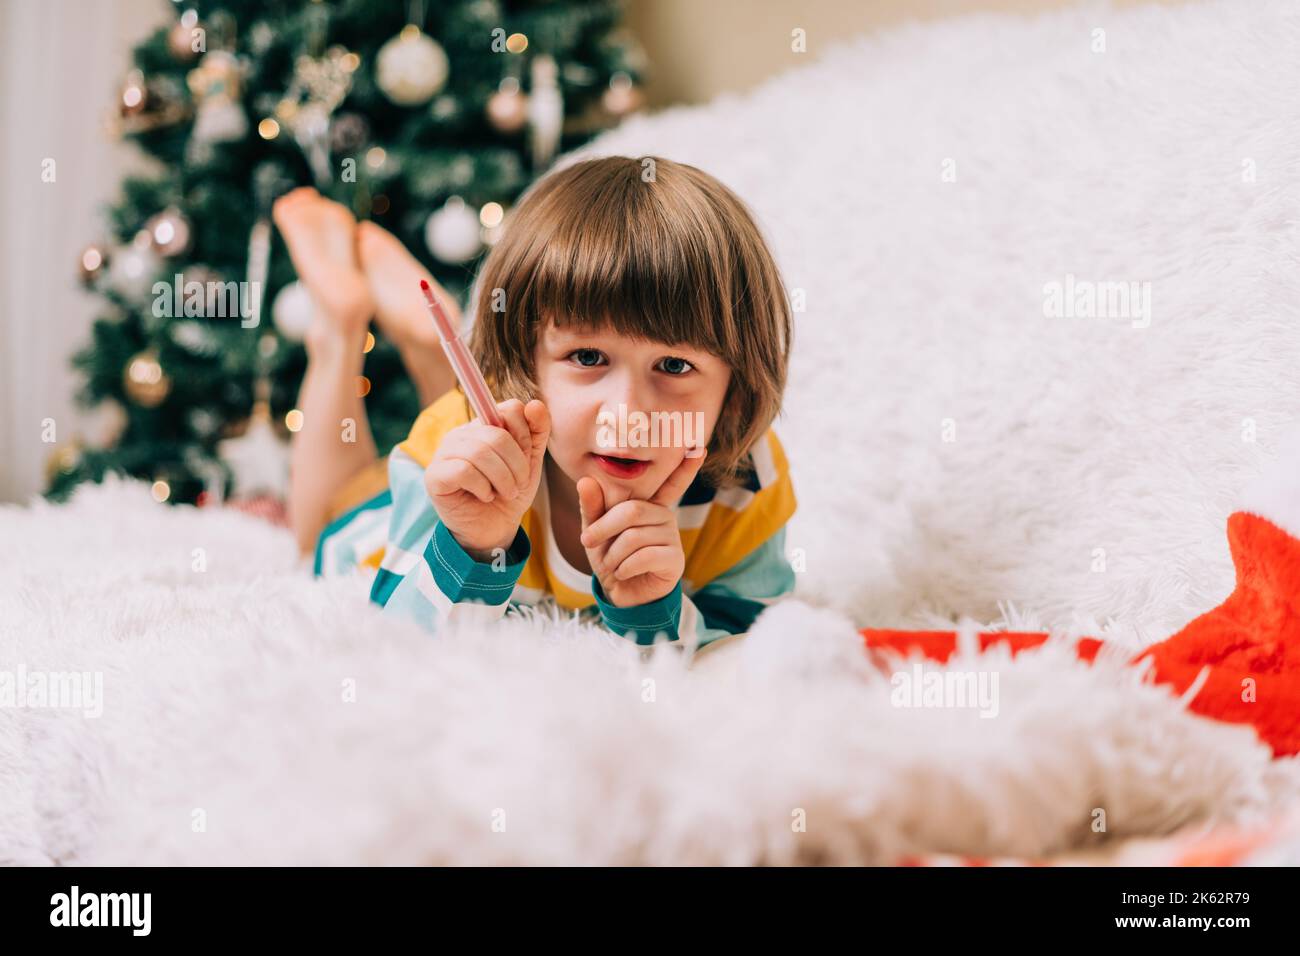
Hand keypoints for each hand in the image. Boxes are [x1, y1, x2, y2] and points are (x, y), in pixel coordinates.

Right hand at [425, 399, 549, 560]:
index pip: (509, 409)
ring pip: (479, 452)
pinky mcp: (434, 476)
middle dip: (516, 464)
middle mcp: (461, 434)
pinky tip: (484, 496)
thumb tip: (535, 404)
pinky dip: (483, 488)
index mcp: (483, 426)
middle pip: (496, 434)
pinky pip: (463, 471)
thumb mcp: (530, 462)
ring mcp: (443, 453)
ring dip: (502, 479)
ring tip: (504, 493)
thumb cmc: (509, 493)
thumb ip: (536, 432)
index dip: (525, 436)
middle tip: (518, 485)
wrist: (494, 530)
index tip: (526, 460)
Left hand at [577, 447, 706, 607]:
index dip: (685, 467)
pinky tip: (623, 573)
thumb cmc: (611, 557)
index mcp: (648, 504)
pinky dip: (624, 567)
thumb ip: (592, 507)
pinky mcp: (674, 559)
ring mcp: (671, 537)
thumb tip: (586, 480)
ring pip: (634, 537)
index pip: (669, 482)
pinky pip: (644, 556)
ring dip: (612, 555)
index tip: (699, 448)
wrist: (620, 593)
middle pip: (631, 511)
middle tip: (588, 542)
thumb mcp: (595, 531)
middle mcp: (664, 516)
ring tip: (611, 565)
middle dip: (603, 528)